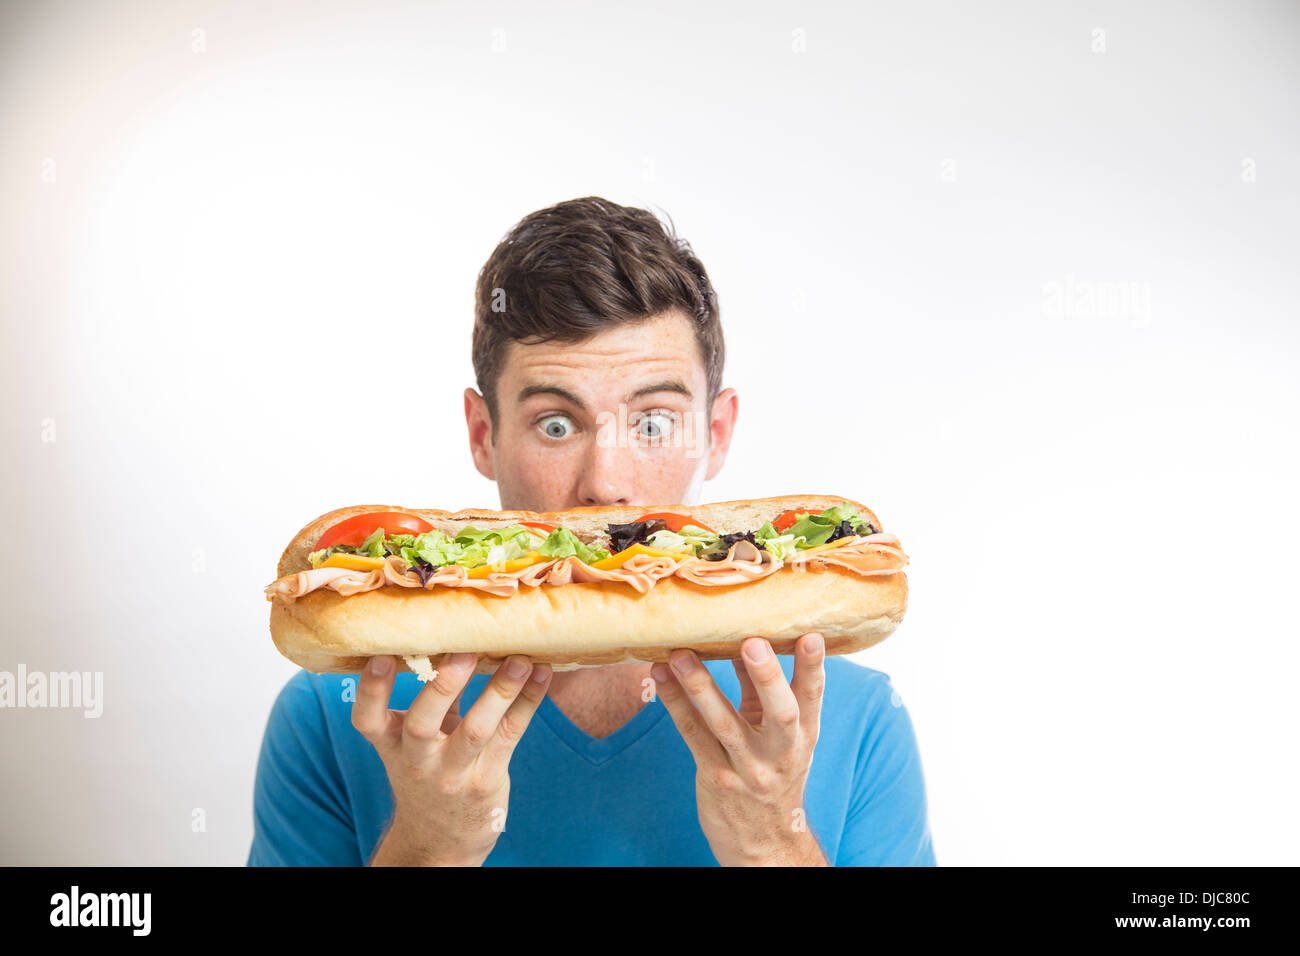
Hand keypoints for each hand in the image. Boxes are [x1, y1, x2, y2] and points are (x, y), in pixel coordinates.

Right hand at [352, 652, 551, 865]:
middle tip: (465, 650)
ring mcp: (453, 774)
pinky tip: (541, 674)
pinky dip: (528, 701)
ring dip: (500, 690)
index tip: (381, 656)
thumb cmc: (426, 771)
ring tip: (520, 659)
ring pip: (477, 730)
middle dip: (444, 685)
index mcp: (390, 745)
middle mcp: (417, 761)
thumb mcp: (411, 744)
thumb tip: (454, 635)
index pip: (367, 720)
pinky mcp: (487, 781)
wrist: (439, 840)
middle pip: (423, 723)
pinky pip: (510, 734)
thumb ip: (428, 700)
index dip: (371, 689)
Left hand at [651, 633, 827, 865]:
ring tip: (680, 655)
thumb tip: (744, 639)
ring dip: (700, 686)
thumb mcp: (783, 738)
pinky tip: (661, 678)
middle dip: (766, 677)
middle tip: (751, 643)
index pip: (812, 698)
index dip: (813, 668)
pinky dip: (675, 703)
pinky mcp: (716, 778)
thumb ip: (764, 693)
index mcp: (804, 737)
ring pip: (724, 724)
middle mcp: (781, 754)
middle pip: (779, 714)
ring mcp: (748, 769)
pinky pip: (693, 735)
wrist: (765, 844)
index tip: (811, 637)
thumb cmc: (773, 774)